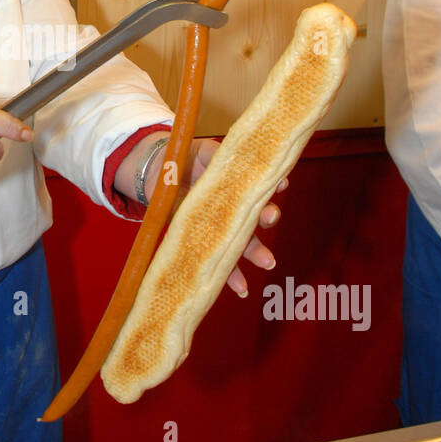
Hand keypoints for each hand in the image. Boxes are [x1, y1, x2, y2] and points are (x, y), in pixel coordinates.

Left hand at [186, 137, 287, 297]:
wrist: (160, 174)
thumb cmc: (186, 159)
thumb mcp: (203, 152)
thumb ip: (218, 155)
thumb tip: (237, 155)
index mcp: (237, 183)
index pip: (259, 186)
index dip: (272, 185)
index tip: (281, 184)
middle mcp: (235, 207)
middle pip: (256, 215)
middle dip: (267, 218)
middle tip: (270, 218)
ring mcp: (222, 227)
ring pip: (244, 242)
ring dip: (257, 253)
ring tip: (267, 262)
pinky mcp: (207, 242)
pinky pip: (221, 262)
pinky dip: (232, 277)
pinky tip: (242, 289)